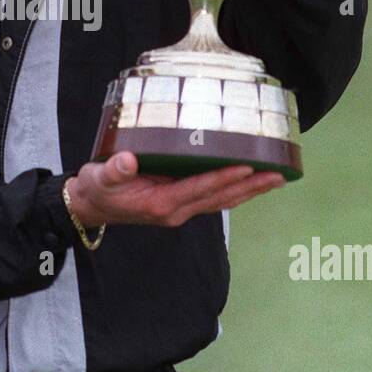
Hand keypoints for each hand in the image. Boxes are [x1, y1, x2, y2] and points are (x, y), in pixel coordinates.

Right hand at [66, 152, 284, 228]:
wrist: (91, 206)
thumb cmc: (97, 188)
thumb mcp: (99, 178)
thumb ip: (114, 170)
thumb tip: (128, 161)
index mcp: (161, 203)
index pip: (199, 189)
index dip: (224, 178)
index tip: (248, 167)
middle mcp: (177, 210)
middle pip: (221, 199)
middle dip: (251, 187)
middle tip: (280, 175)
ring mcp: (181, 209)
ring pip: (222, 201)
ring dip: (250, 191)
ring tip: (277, 179)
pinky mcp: (181, 204)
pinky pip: (214, 198)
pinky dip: (235, 190)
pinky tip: (251, 182)